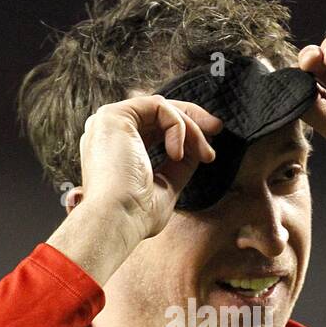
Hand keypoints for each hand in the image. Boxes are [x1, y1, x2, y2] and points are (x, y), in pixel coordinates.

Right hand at [75, 96, 222, 239]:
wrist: (116, 220)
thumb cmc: (135, 215)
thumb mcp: (166, 186)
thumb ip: (179, 166)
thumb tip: (198, 150)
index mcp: (117, 150)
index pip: (153, 129)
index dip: (185, 132)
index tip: (208, 148)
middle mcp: (109, 133)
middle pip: (158, 112)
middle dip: (193, 119)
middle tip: (217, 128)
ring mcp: (108, 123)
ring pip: (162, 109)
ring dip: (190, 128)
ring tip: (204, 153)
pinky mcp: (113, 115)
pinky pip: (158, 106)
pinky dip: (177, 126)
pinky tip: (176, 154)